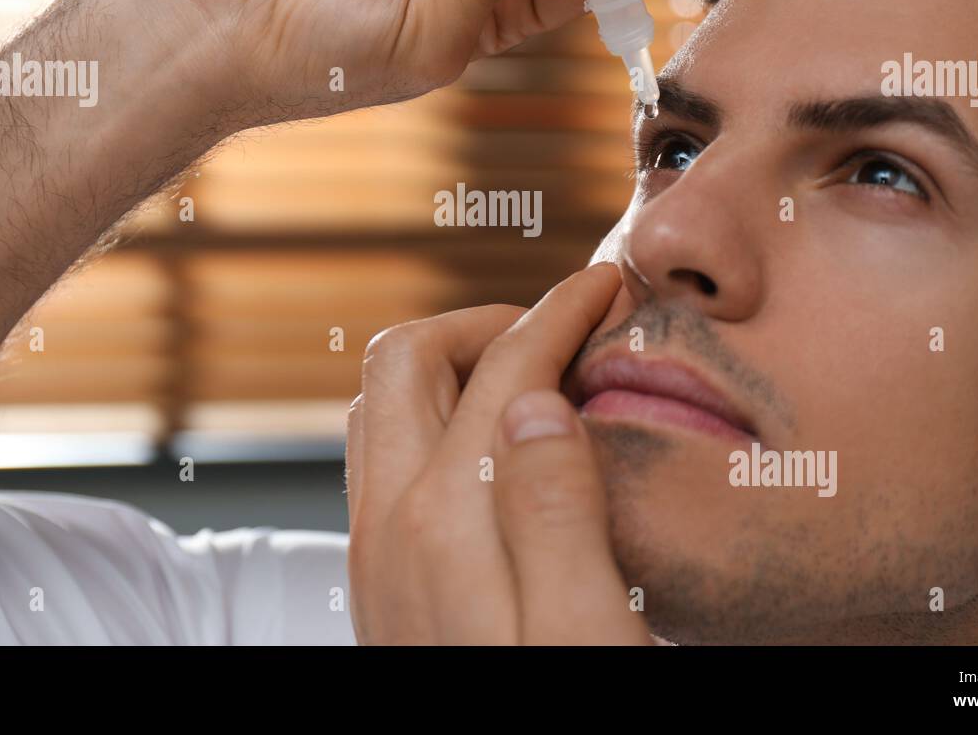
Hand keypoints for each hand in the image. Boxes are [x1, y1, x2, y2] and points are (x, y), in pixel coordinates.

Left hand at [346, 262, 650, 643]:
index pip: (502, 370)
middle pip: (405, 361)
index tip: (603, 287)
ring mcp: (373, 552)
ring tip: (527, 385)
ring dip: (449, 369)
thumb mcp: (583, 630)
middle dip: (485, 323)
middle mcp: (390, 524)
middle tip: (557, 336)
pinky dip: (431, 421)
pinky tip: (492, 455)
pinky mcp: (377, 580)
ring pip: (381, 406)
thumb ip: (558, 512)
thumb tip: (537, 403)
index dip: (560, 313)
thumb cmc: (556, 723)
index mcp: (449, 519)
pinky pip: (382, 458)